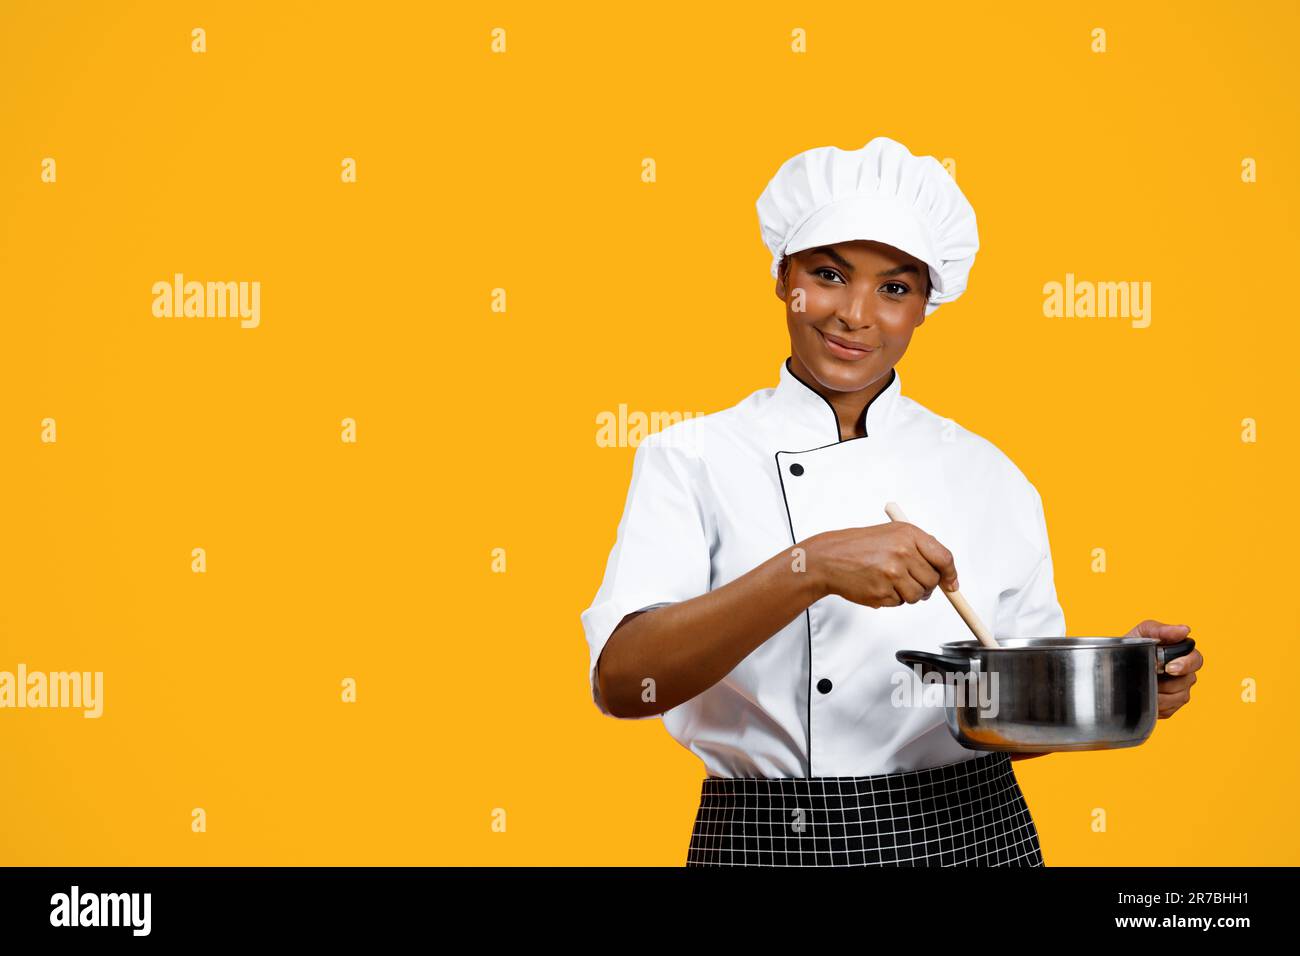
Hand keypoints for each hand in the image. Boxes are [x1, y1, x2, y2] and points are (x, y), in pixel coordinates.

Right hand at [804, 522, 957, 607]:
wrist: (828, 558)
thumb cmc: (858, 546)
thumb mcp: (891, 534)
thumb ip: (919, 548)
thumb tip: (946, 571)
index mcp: (908, 535)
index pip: (944, 558)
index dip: (950, 574)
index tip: (951, 584)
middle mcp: (902, 552)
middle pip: (933, 580)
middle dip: (925, 585)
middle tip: (909, 580)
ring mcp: (892, 573)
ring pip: (918, 595)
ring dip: (907, 593)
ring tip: (888, 581)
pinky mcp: (882, 592)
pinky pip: (899, 603)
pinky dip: (891, 598)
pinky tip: (877, 585)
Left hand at [1125, 619, 1201, 717]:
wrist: (1110, 668)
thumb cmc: (1128, 647)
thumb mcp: (1141, 634)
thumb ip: (1161, 630)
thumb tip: (1184, 630)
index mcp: (1179, 653)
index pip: (1196, 659)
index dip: (1186, 664)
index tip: (1169, 668)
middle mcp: (1182, 672)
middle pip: (1189, 680)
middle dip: (1172, 682)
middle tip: (1155, 679)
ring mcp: (1178, 690)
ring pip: (1181, 696)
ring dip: (1162, 693)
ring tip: (1145, 686)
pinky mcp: (1170, 706)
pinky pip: (1171, 709)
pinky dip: (1158, 704)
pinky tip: (1148, 696)